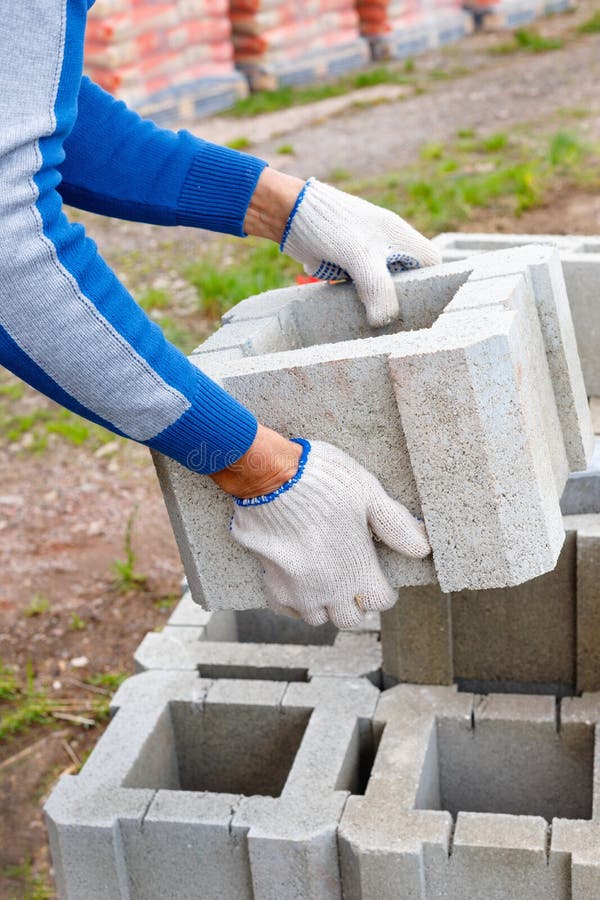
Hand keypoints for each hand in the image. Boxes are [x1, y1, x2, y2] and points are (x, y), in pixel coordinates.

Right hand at [228, 439, 430, 628]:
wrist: (269, 476)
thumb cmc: (322, 479)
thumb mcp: (368, 492)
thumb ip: (395, 524)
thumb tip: (421, 547)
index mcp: (357, 569)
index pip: (379, 601)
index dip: (383, 591)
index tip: (379, 578)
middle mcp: (328, 588)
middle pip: (350, 618)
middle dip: (356, 603)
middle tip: (355, 581)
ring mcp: (297, 588)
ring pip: (317, 617)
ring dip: (326, 605)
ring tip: (328, 582)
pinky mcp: (270, 580)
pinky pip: (286, 608)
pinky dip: (295, 602)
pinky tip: (300, 582)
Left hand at [280, 178, 440, 327]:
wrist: (288, 214)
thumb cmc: (330, 225)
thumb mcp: (360, 256)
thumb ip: (378, 288)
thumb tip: (384, 322)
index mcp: (401, 237)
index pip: (432, 264)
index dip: (433, 285)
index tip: (423, 309)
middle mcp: (388, 248)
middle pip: (407, 281)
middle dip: (402, 302)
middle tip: (395, 325)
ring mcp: (367, 258)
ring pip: (382, 289)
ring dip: (377, 306)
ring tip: (373, 327)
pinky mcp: (347, 268)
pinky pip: (359, 291)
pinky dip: (357, 303)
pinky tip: (352, 316)